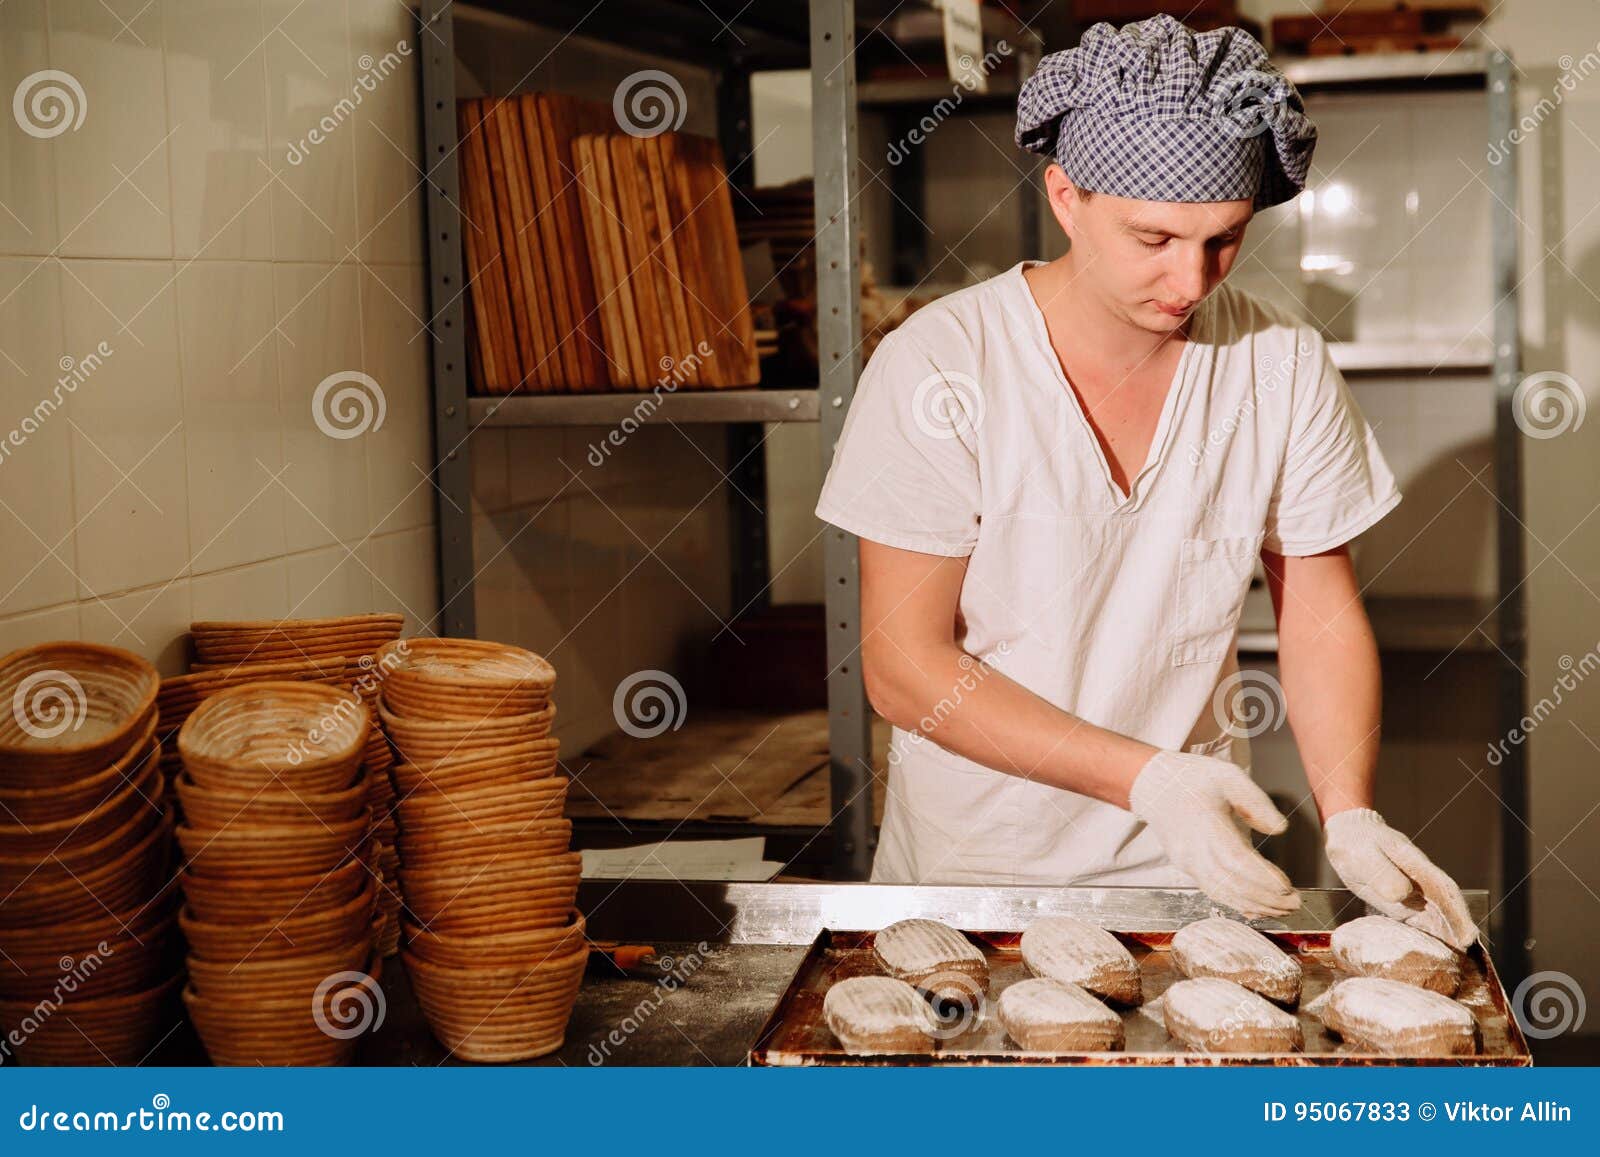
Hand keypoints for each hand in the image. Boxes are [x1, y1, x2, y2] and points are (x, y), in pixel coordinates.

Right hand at [1128, 750, 1300, 917]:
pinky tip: (1257, 908)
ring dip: (1253, 905)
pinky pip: (1212, 890)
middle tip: (1295, 902)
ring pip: (1221, 892)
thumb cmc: (1191, 778)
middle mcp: (1192, 848)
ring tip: (1282, 908)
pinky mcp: (1186, 866)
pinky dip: (1236, 903)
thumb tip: (1279, 829)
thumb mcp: (1228, 775)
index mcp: (1205, 823)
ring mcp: (1186, 860)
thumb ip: (1256, 802)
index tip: (1287, 887)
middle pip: (1230, 883)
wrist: (1152, 785)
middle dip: (1265, 898)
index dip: (1262, 878)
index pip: (1236, 860)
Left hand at [1323, 807, 1476, 948]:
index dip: (1458, 912)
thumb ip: (1383, 873)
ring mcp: (1411, 892)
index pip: (1444, 889)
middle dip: (1457, 929)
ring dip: (1444, 935)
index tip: (1467, 934)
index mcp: (1416, 864)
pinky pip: (1416, 920)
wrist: (1347, 836)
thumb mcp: (1364, 855)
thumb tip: (1403, 894)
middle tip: (1465, 953)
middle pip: (1445, 906)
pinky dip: (1425, 934)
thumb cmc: (1356, 842)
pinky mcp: (1400, 902)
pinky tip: (1429, 951)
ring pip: (1433, 915)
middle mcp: (1419, 880)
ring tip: (1452, 958)